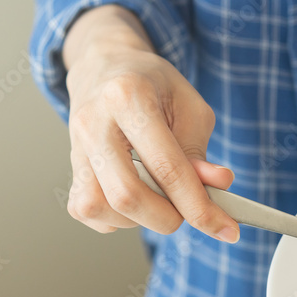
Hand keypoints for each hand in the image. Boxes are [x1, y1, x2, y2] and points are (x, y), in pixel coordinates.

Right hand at [63, 6, 238, 241]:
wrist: (106, 67)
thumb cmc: (153, 87)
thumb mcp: (190, 107)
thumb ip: (200, 152)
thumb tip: (218, 186)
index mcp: (129, 97)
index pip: (167, 169)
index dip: (200, 207)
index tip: (226, 229)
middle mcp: (94, 122)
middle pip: (128, 195)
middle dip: (167, 218)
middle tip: (187, 212)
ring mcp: (76, 145)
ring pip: (102, 207)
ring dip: (141, 218)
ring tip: (160, 198)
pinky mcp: (71, 166)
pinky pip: (87, 210)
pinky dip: (116, 218)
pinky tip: (135, 199)